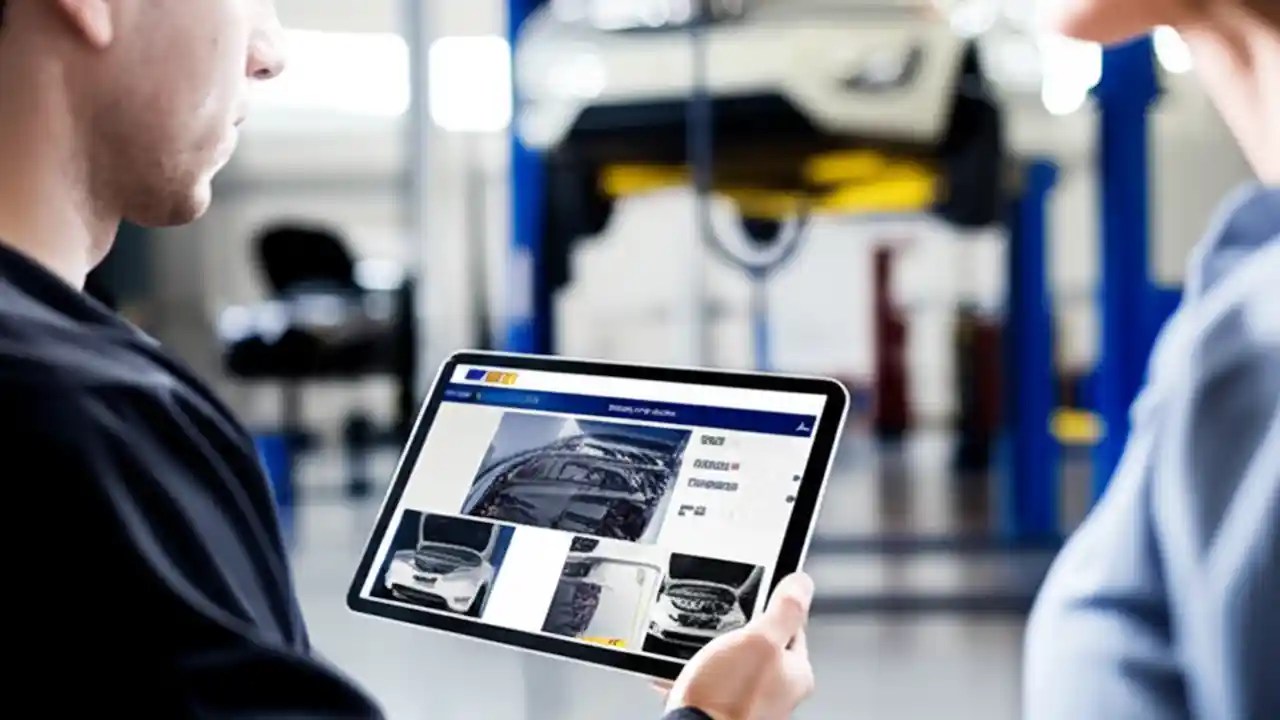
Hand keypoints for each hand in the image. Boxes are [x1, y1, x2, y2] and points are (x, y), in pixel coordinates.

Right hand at [655, 572, 815, 719]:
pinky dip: (697, 675)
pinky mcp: (724, 711)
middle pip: (759, 645)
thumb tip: (802, 583)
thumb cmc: (728, 700)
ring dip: (713, 655)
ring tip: (698, 656)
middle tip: (719, 632)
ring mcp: (751, 703)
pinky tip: (686, 673)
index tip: (752, 600)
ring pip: (732, 663)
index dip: (771, 609)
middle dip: (736, 633)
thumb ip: (784, 610)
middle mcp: (778, 692)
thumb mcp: (759, 640)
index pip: (792, 627)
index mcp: (796, 673)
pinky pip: (711, 683)